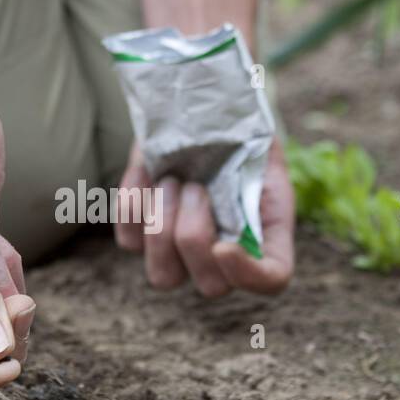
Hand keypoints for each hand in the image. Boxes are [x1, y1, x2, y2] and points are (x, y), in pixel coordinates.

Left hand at [114, 136, 294, 296]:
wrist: (195, 112)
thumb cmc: (231, 126)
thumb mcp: (254, 139)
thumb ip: (249, 165)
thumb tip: (213, 181)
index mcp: (266, 232)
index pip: (270, 281)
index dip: (247, 276)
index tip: (224, 245)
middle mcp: (224, 254)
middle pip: (210, 286)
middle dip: (194, 235)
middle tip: (194, 187)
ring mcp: (181, 253)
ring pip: (163, 277)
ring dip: (161, 225)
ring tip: (170, 180)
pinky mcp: (143, 238)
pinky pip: (129, 242)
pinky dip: (133, 204)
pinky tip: (144, 171)